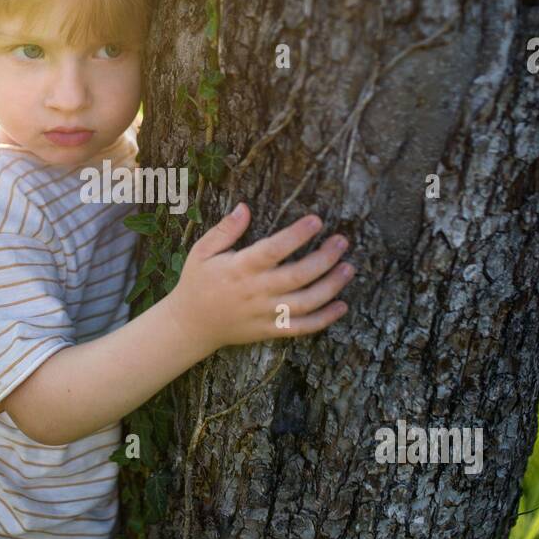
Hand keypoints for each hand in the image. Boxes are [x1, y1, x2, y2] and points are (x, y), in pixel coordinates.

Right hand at [168, 202, 354, 350]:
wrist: (190, 325)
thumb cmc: (197, 282)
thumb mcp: (202, 251)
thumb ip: (224, 230)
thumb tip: (244, 207)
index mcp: (239, 268)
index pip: (273, 250)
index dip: (296, 235)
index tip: (316, 221)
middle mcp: (255, 291)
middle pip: (297, 276)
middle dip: (324, 258)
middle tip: (342, 241)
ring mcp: (264, 313)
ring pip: (305, 302)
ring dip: (331, 286)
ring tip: (348, 268)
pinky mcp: (270, 330)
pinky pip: (301, 327)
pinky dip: (324, 319)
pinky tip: (341, 305)